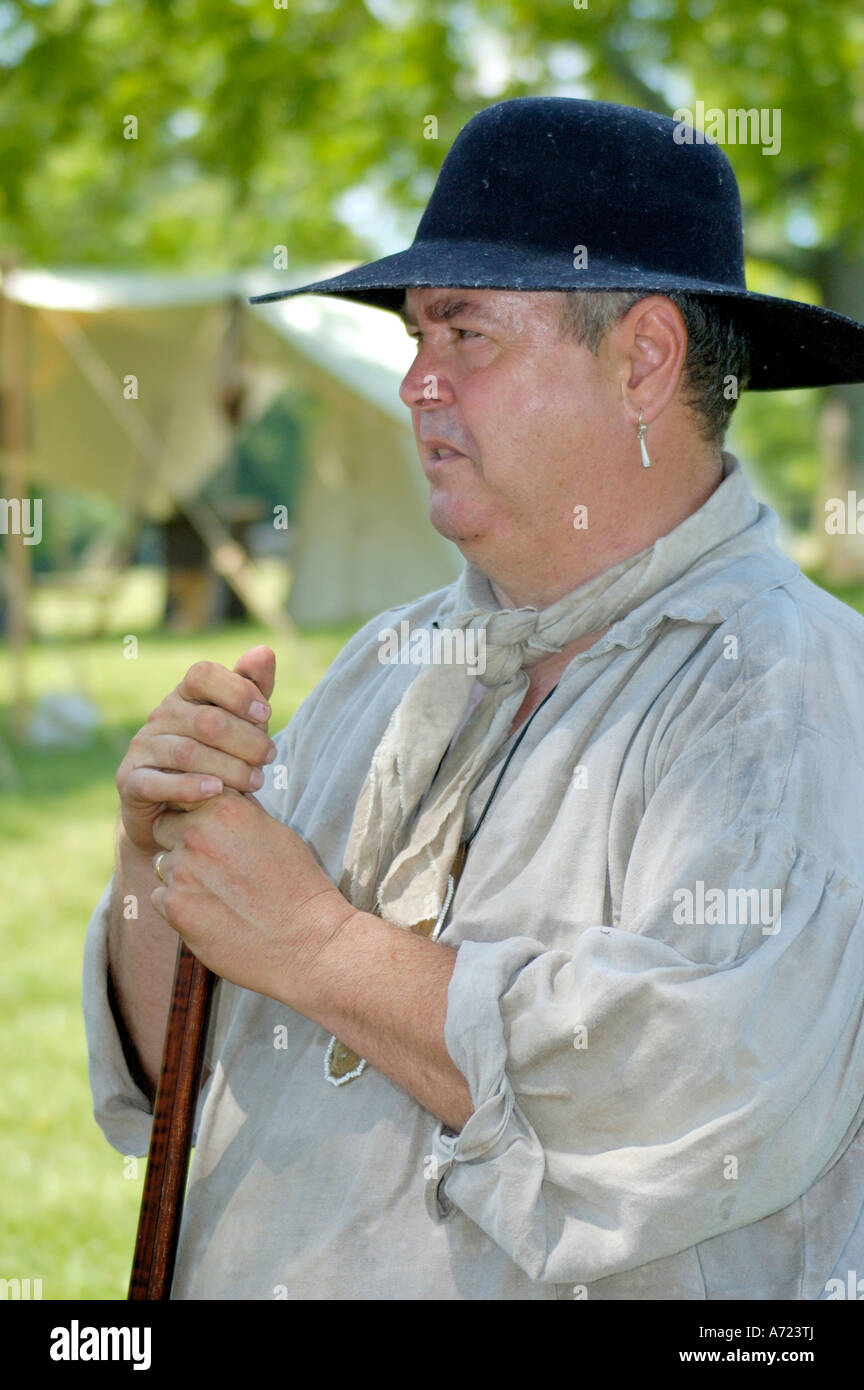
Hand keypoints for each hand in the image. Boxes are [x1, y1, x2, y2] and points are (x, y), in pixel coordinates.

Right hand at [116, 645, 277, 855]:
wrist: (176, 808)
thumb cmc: (216, 756)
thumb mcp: (239, 721)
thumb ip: (251, 688)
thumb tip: (265, 651)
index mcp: (184, 695)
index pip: (202, 674)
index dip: (237, 690)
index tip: (265, 713)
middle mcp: (160, 716)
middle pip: (205, 720)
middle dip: (245, 740)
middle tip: (269, 757)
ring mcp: (143, 748)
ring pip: (186, 753)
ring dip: (229, 768)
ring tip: (256, 781)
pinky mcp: (130, 781)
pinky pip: (157, 783)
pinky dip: (189, 787)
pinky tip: (216, 791)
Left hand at [149, 791, 354, 1005]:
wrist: (307, 941)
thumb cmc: (298, 885)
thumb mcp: (275, 832)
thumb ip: (240, 811)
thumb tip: (219, 796)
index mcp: (224, 808)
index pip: (184, 794)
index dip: (193, 812)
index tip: (208, 830)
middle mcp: (197, 833)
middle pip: (164, 827)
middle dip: (180, 841)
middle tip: (213, 865)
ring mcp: (182, 870)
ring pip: (163, 864)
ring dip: (182, 875)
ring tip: (221, 894)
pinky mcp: (175, 907)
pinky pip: (160, 897)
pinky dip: (179, 905)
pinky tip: (211, 914)